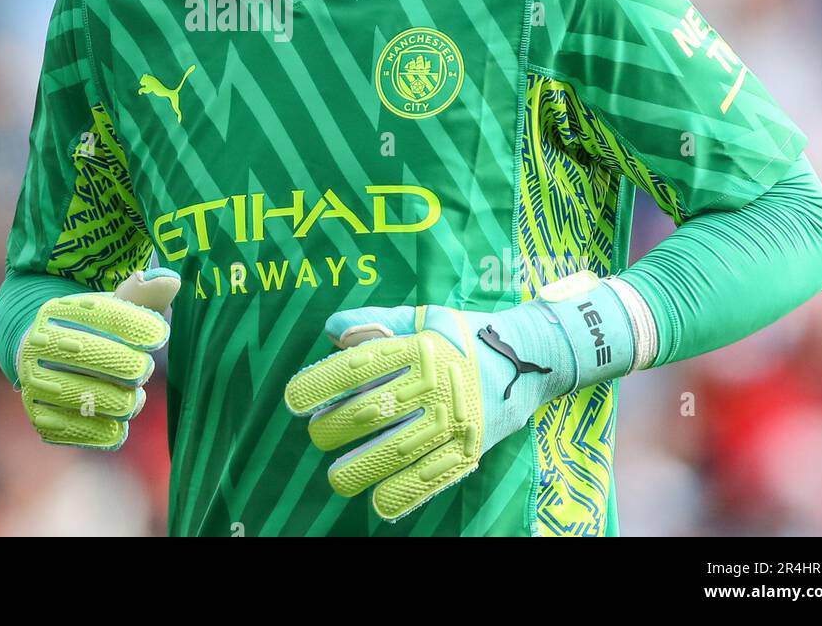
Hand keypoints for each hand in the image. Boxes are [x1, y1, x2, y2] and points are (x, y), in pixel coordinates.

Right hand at [18, 267, 179, 450]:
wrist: (44, 359)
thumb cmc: (92, 329)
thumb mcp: (114, 305)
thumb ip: (144, 293)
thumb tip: (170, 279)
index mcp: (58, 310)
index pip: (102, 313)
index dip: (136, 325)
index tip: (160, 335)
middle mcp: (39, 344)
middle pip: (95, 355)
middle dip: (131, 365)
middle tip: (144, 368)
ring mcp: (35, 383)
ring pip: (91, 398)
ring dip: (123, 401)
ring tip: (134, 397)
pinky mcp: (40, 417)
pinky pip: (81, 430)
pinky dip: (107, 430)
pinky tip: (118, 423)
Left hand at [284, 302, 573, 520]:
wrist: (529, 358)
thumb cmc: (462, 336)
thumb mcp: (423, 317)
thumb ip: (376, 322)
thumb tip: (332, 330)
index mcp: (419, 347)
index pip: (360, 365)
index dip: (322, 383)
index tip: (293, 400)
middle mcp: (436, 383)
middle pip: (373, 411)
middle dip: (335, 428)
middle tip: (317, 435)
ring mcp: (455, 420)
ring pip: (398, 450)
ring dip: (361, 467)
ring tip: (336, 478)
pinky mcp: (470, 449)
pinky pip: (433, 477)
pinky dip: (406, 494)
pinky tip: (380, 504)